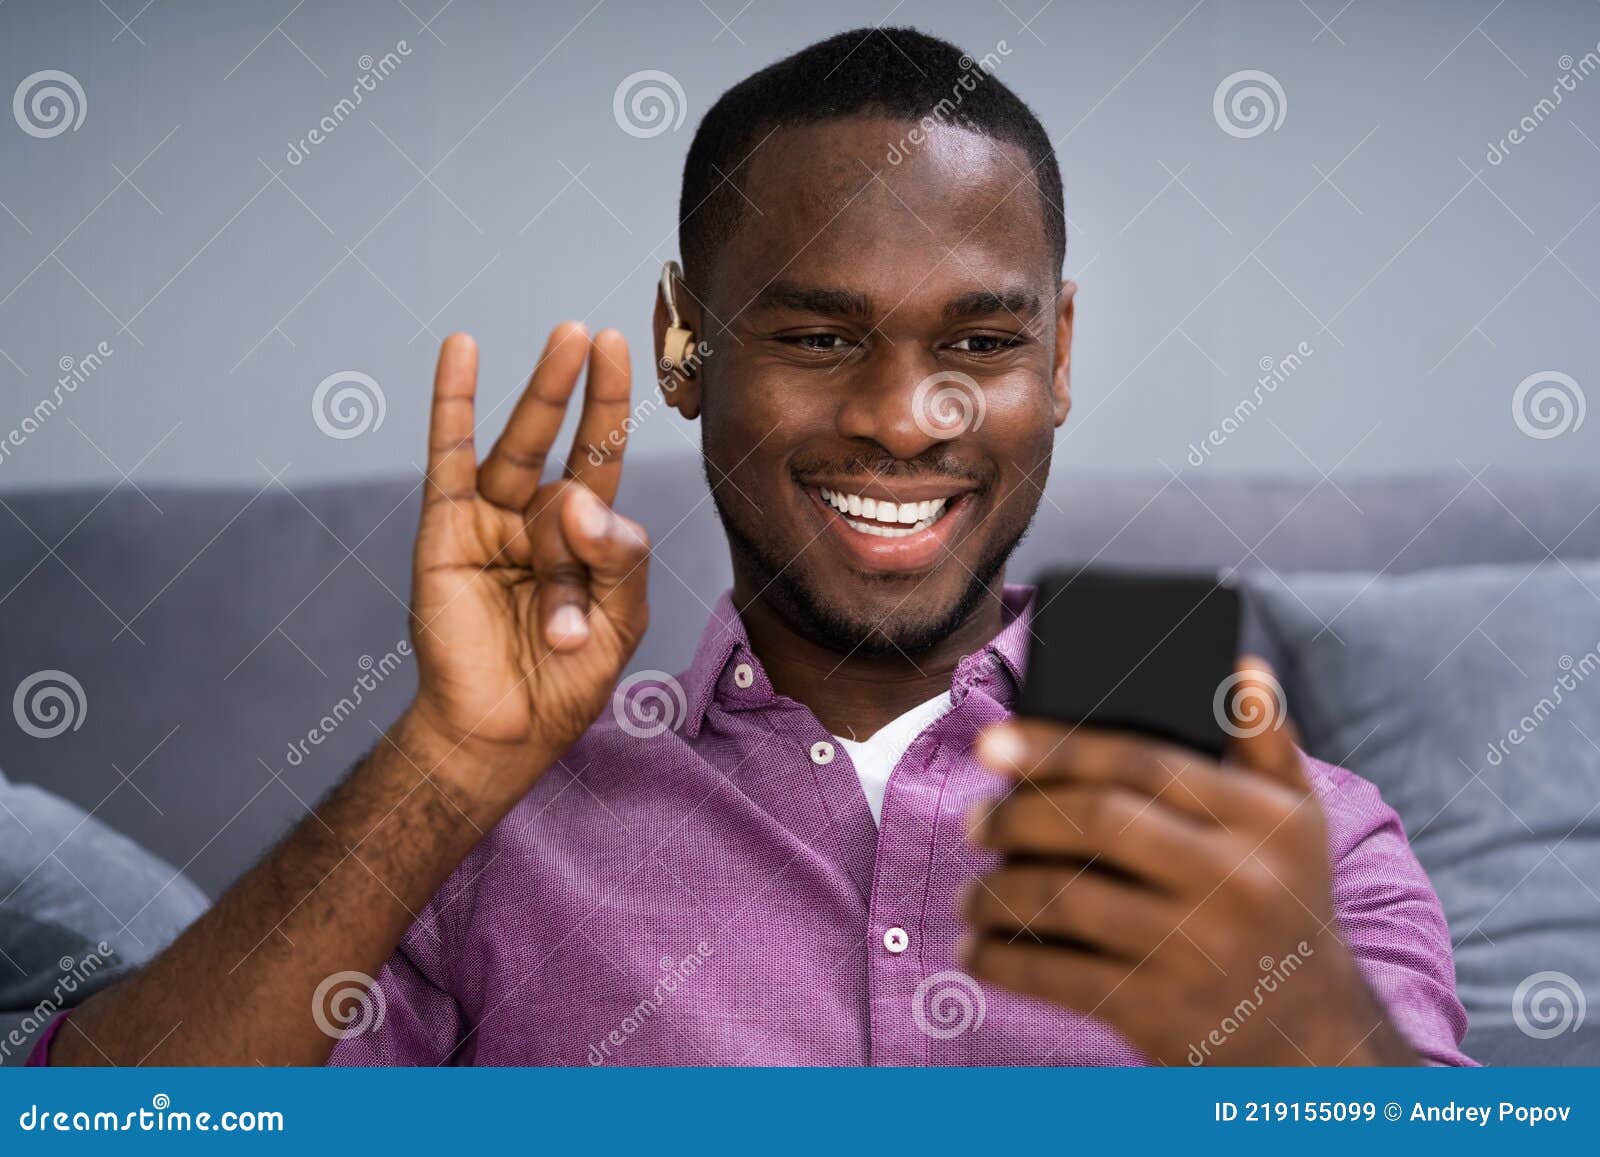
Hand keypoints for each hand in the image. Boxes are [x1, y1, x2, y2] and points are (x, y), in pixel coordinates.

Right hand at [402, 324, 649, 812]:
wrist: (502, 732)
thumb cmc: (566, 684)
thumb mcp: (620, 623)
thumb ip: (618, 560)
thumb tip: (582, 500)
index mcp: (587, 539)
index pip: (603, 460)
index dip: (613, 409)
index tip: (623, 353)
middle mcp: (538, 519)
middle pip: (563, 440)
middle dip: (583, 389)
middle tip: (600, 337)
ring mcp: (490, 521)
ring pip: (520, 451)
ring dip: (543, 392)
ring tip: (568, 339)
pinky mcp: (446, 531)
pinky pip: (450, 459)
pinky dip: (454, 405)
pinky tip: (461, 352)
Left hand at [962, 660, 1413, 1065]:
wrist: (1310, 1035)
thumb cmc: (1281, 900)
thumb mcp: (1297, 820)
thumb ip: (1266, 743)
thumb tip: (1240, 667)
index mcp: (1262, 819)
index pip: (1143, 762)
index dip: (1058, 746)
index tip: (991, 743)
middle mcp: (1237, 880)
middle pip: (1097, 822)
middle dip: (1016, 816)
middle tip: (974, 823)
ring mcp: (1198, 949)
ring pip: (1066, 898)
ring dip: (996, 894)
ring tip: (971, 895)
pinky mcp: (1161, 1012)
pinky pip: (1059, 976)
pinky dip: (1003, 961)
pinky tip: (976, 951)